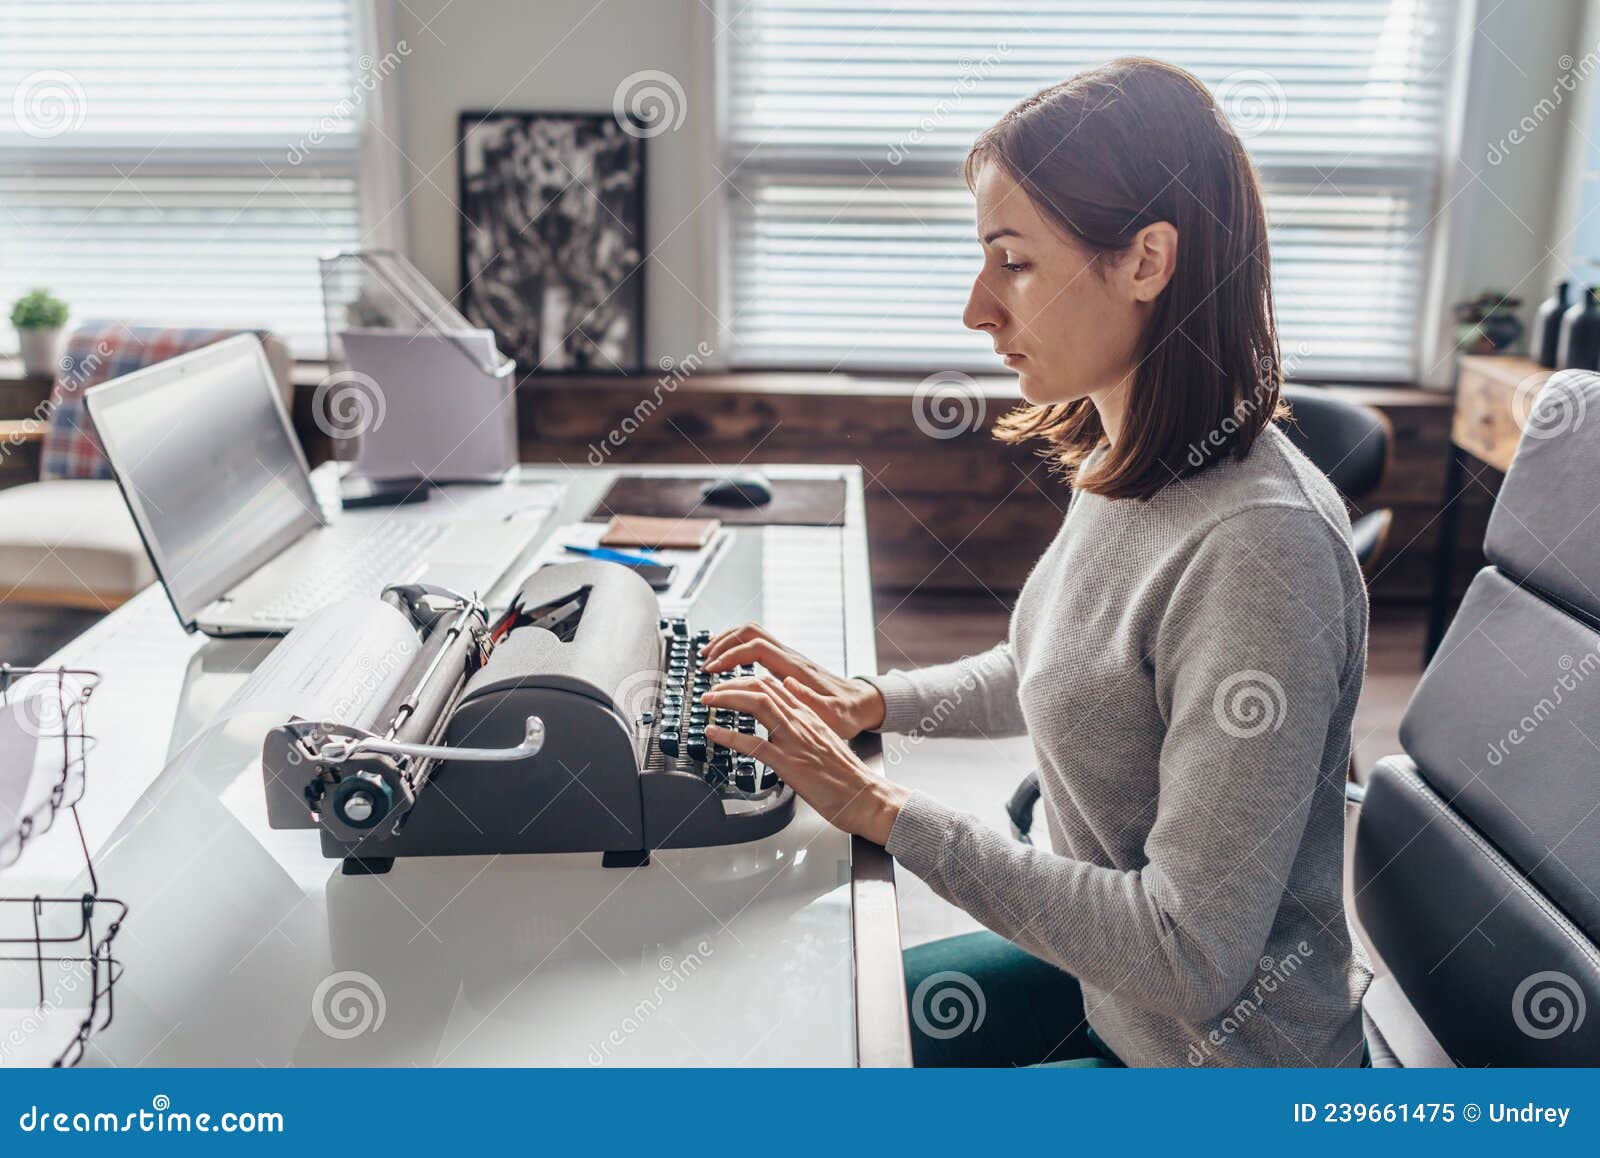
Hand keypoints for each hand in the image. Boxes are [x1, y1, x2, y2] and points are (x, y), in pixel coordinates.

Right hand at [699, 622, 885, 738]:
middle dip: (722, 642)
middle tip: (703, 660)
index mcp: (795, 668)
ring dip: (728, 643)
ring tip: (709, 658)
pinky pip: (757, 646)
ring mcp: (788, 658)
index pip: (756, 647)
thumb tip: (788, 685)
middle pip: (749, 632)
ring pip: (752, 634)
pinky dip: (738, 650)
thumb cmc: (847, 712)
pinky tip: (729, 665)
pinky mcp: (787, 664)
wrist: (862, 703)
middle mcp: (790, 657)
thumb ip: (811, 702)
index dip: (730, 655)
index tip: (712, 670)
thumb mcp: (832, 715)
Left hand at [701, 675, 908, 845]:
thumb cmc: (847, 774)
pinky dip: (729, 736)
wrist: (866, 797)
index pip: (773, 686)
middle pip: (762, 688)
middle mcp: (801, 722)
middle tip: (711, 692)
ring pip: (758, 705)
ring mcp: (795, 741)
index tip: (728, 685)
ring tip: (708, 701)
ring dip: (728, 699)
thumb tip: (789, 692)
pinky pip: (754, 744)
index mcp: (809, 715)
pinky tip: (713, 733)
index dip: (746, 681)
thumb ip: (807, 714)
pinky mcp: (790, 764)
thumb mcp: (826, 736)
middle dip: (731, 685)